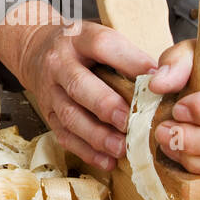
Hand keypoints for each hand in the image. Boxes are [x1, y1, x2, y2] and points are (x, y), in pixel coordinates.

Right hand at [15, 18, 157, 170]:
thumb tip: (163, 81)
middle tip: (130, 122)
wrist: (36, 50)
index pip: (103, 45)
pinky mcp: (47, 114)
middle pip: (79, 85)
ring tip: (121, 148)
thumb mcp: (101, 38)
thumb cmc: (80, 47)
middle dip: (106, 106)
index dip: (130, 62)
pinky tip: (107, 161)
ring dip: (97, 135)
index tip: (156, 80)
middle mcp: (59, 64)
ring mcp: (49, 91)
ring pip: (70, 116)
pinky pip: (64, 136)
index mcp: (79, 38)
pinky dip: (86, 151)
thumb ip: (128, 56)